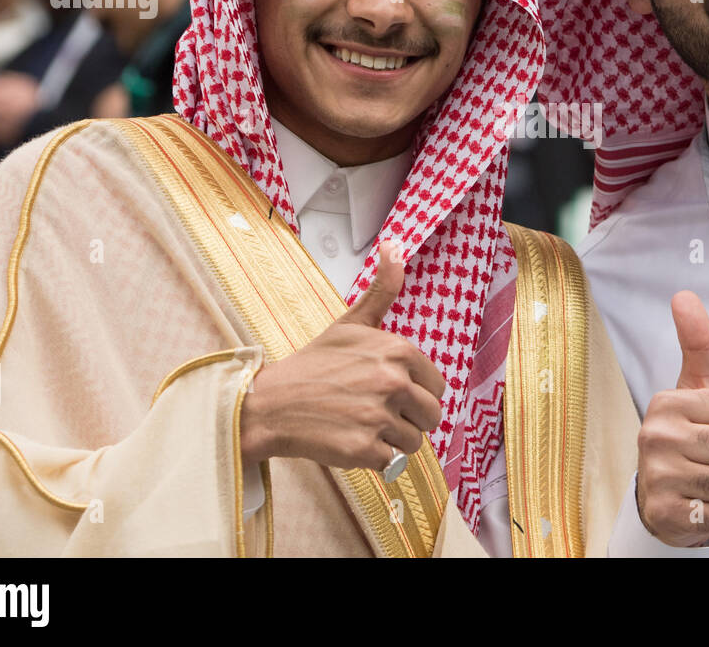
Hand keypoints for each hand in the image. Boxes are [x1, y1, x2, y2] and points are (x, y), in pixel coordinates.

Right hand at [239, 240, 445, 470]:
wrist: (272, 403)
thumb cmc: (314, 364)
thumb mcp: (351, 323)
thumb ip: (382, 289)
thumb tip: (396, 245)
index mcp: (398, 350)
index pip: (436, 385)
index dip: (415, 392)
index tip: (387, 390)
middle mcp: (393, 382)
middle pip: (432, 415)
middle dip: (408, 418)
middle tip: (375, 411)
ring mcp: (379, 416)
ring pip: (415, 442)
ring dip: (393, 440)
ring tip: (362, 425)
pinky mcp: (365, 450)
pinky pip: (393, 463)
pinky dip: (376, 459)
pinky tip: (353, 441)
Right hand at [634, 290, 708, 546]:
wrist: (658, 499)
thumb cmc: (685, 436)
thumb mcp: (693, 390)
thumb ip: (696, 343)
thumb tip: (684, 294)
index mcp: (666, 403)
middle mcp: (656, 437)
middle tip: (707, 458)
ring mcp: (658, 477)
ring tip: (703, 481)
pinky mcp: (668, 514)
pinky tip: (697, 504)